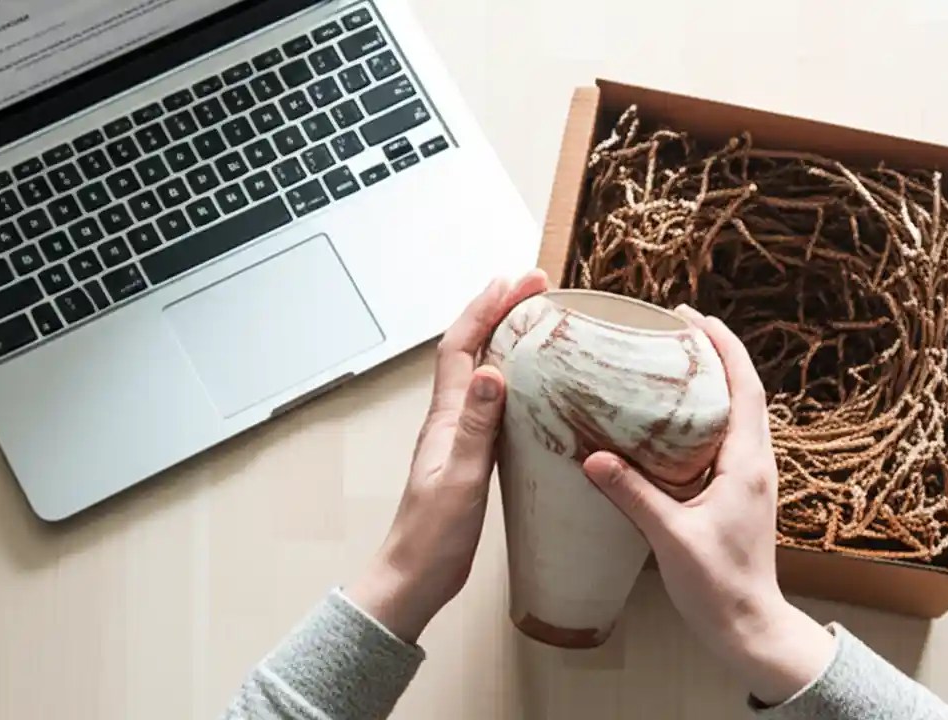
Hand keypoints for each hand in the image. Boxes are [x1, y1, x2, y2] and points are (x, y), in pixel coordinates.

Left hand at [348, 270, 548, 642]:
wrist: (414, 578)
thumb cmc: (432, 538)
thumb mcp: (460, 480)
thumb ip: (476, 427)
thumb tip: (490, 370)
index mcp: (444, 419)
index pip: (461, 347)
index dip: (486, 308)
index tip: (517, 281)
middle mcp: (448, 419)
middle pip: (468, 347)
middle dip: (497, 309)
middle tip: (534, 285)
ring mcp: (457, 435)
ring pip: (478, 369)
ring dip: (502, 336)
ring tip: (533, 317)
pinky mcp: (469, 454)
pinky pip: (490, 400)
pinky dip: (510, 375)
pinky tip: (529, 382)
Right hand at [582, 307, 835, 705]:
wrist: (748, 627)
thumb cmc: (719, 587)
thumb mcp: (670, 538)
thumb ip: (633, 495)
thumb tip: (594, 457)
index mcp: (747, 464)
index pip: (745, 387)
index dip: (723, 346)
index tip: (694, 317)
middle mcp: (755, 463)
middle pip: (744, 390)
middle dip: (716, 352)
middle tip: (676, 327)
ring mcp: (749, 478)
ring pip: (738, 412)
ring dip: (714, 380)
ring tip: (674, 360)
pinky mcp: (738, 492)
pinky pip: (726, 437)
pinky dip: (706, 413)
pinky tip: (672, 418)